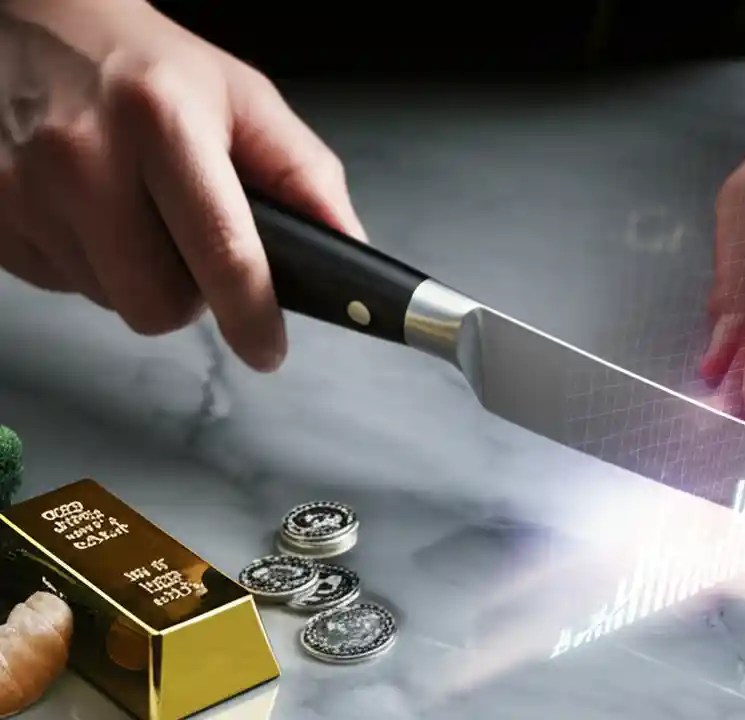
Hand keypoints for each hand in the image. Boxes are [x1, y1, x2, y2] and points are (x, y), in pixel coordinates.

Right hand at [0, 0, 364, 370]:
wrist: (36, 21)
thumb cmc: (147, 63)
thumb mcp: (244, 98)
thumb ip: (304, 175)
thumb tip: (347, 246)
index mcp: (163, 121)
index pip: (222, 253)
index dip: (252, 316)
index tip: (268, 348)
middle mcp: (84, 156)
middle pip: (157, 304)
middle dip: (190, 297)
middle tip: (193, 249)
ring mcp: (24, 189)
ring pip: (109, 301)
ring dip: (137, 276)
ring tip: (135, 211)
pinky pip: (61, 285)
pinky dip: (88, 262)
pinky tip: (91, 209)